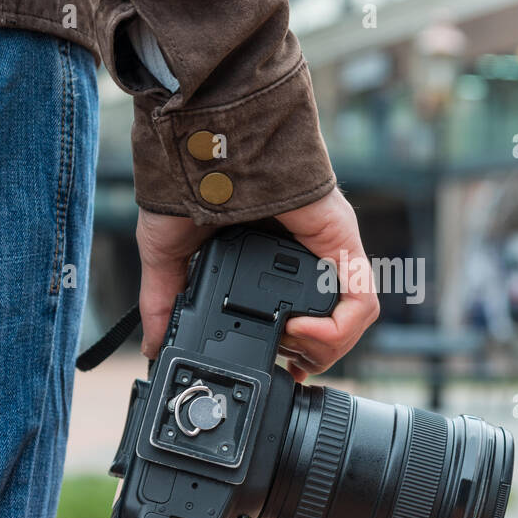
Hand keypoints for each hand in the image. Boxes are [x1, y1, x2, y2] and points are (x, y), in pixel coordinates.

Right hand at [134, 189, 378, 377]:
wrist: (207, 148)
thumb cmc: (188, 184)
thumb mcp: (171, 256)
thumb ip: (166, 302)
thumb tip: (154, 346)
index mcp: (274, 261)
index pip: (304, 316)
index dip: (297, 350)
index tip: (279, 368)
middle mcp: (307, 256)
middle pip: (334, 324)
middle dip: (313, 356)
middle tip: (285, 364)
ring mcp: (329, 250)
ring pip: (353, 317)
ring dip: (328, 347)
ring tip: (291, 347)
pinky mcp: (343, 243)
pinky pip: (362, 300)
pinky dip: (340, 328)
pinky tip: (303, 330)